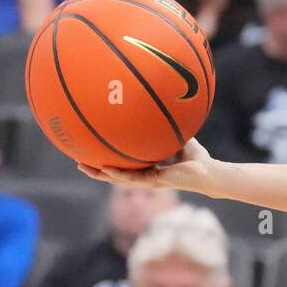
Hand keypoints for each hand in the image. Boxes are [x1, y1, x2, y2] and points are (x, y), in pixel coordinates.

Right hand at [77, 138, 220, 195]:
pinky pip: (132, 178)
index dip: (106, 159)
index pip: (122, 163)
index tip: (91, 150)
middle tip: (78, 160)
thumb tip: (160, 103)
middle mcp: (144, 175)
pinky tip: (105, 168)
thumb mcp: (178, 136)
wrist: (208, 173)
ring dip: (99, 173)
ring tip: (83, 166)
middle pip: (113, 173)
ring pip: (117, 179)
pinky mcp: (154, 182)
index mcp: (147, 166)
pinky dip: (118, 174)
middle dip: (95, 168)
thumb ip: (167, 125)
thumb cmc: (197, 158)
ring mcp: (147, 181)